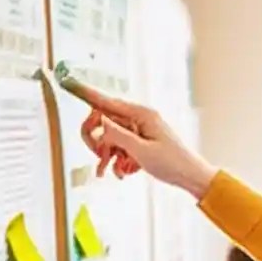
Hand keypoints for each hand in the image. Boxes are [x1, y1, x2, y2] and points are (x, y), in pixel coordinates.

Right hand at [63, 77, 217, 197]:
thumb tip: (99, 121)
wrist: (192, 177)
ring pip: (111, 137)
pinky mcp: (141, 142)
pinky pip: (120, 147)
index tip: (69, 84)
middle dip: (99, 141)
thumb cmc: (173, 163)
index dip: (87, 95)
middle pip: (104, 121)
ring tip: (117, 171)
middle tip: (100, 157)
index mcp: (142, 115)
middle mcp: (140, 119)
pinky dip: (118, 160)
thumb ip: (118, 135)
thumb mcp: (141, 151)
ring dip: (109, 155)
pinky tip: (124, 172)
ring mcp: (140, 130)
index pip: (107, 102)